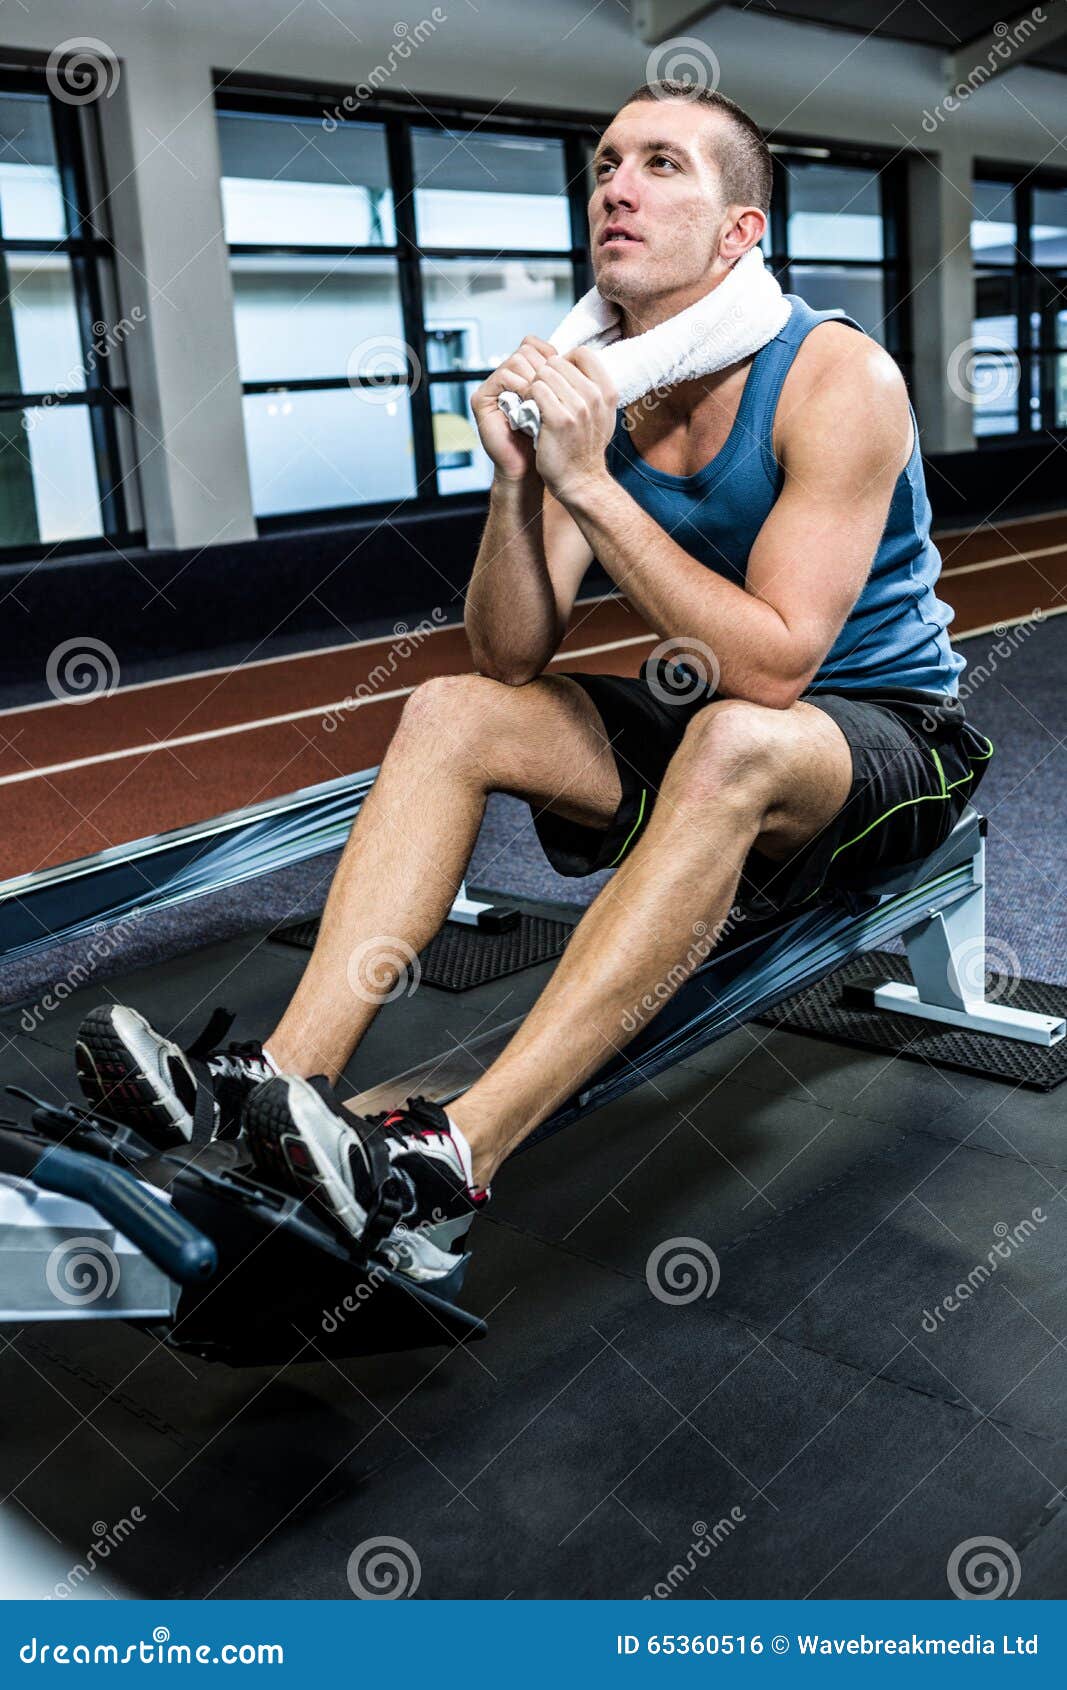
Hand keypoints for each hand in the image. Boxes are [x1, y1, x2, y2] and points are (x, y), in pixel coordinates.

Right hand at [471, 335, 556, 482]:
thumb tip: (577, 353)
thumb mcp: (561, 404)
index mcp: (524, 375)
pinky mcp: (482, 398)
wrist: (532, 466)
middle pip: (526, 349)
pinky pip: (503, 376)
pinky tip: (531, 402)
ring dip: (534, 378)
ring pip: (517, 360)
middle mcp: (507, 377)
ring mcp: (493, 387)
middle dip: (545, 367)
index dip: (552, 356)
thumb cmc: (548, 439)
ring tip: (543, 399)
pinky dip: (520, 386)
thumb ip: (562, 379)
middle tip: (555, 390)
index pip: (535, 345)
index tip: (565, 375)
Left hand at [527, 348, 616, 503]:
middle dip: (544, 374)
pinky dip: (527, 396)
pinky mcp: (558, 420)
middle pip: (558, 361)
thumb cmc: (585, 448)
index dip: (564, 361)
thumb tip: (575, 362)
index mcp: (607, 391)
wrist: (581, 481)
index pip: (581, 353)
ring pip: (544, 373)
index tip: (557, 379)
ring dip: (533, 385)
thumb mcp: (602, 415)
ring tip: (534, 403)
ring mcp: (578, 408)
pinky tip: (528, 411)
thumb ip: (594, 388)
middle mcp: (595, 396)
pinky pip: (535, 390)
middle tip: (540, 394)